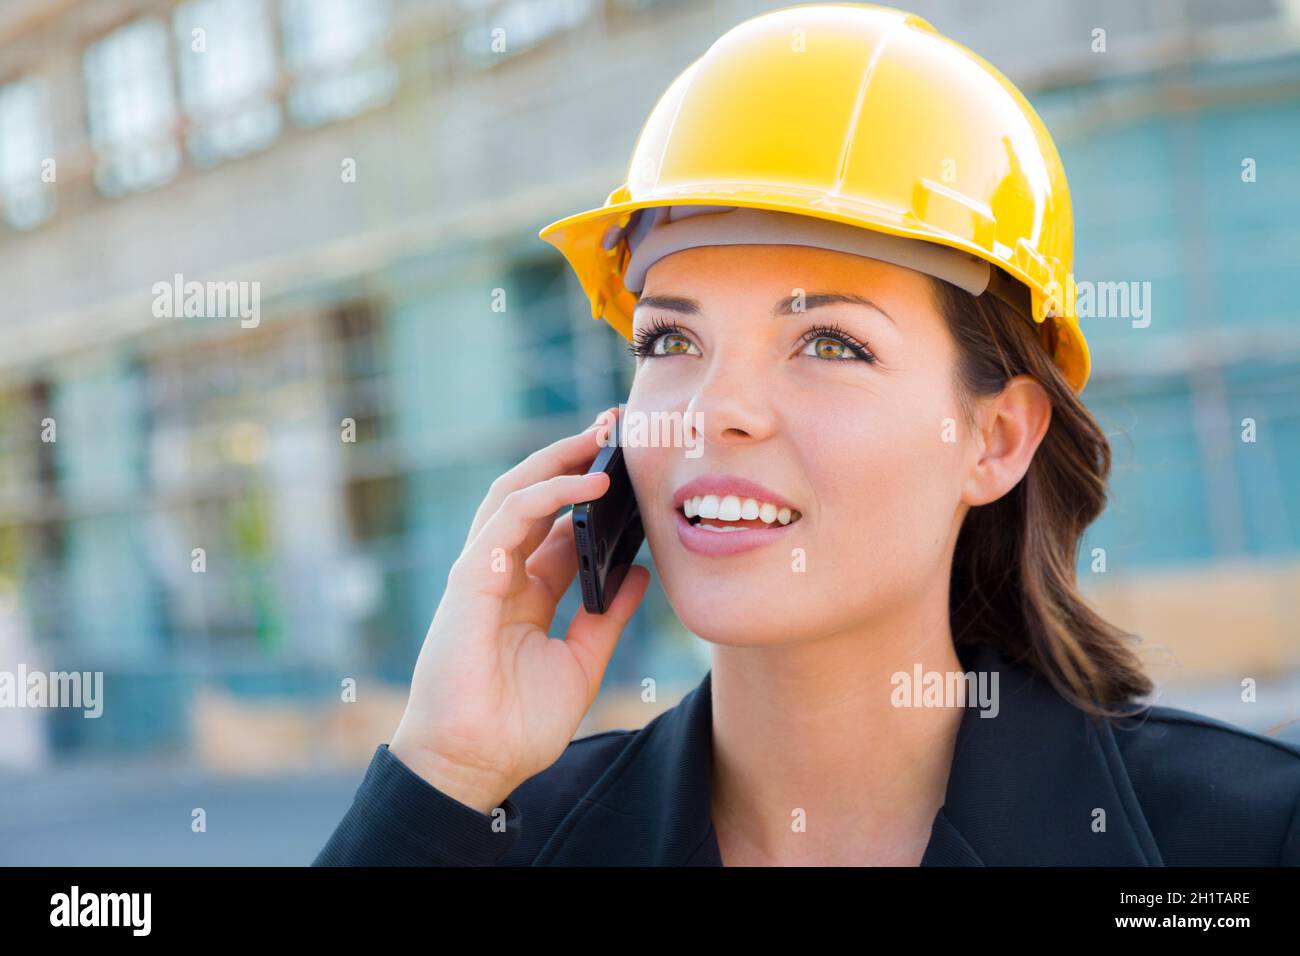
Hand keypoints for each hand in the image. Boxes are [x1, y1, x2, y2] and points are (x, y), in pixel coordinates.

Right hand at [389, 406, 649, 813]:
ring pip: (515, 493)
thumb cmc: (517, 725)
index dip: (590, 491)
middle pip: (534, 495)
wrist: (474, 766)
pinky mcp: (470, 580)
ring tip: (603, 435)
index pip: (557, 524)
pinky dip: (548, 494)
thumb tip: (639, 572)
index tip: (630, 463)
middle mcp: (501, 573)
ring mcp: (481, 573)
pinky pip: (508, 520)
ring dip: (559, 459)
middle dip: (572, 456)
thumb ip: (607, 616)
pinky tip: (590, 484)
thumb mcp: (581, 663)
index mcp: (523, 591)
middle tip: (614, 426)